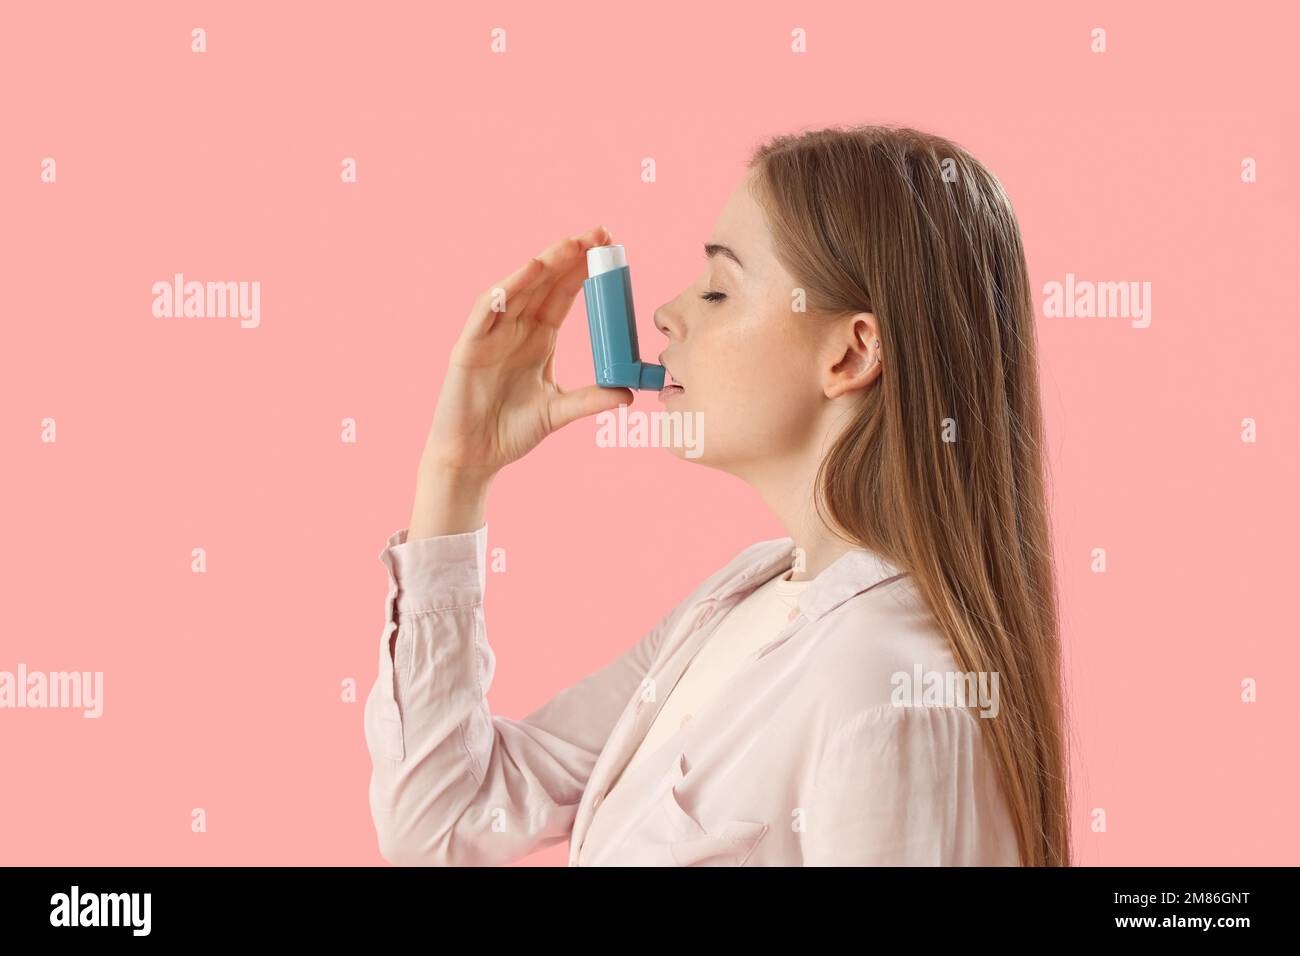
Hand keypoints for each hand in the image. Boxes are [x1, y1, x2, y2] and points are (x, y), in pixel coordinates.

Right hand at [417, 224, 635, 481]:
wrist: (474, 457)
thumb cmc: (511, 432)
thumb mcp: (558, 412)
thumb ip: (590, 400)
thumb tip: (628, 394)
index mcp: (539, 339)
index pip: (565, 295)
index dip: (586, 271)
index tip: (613, 249)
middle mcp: (516, 329)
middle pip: (545, 283)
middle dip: (571, 256)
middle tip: (601, 234)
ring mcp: (492, 335)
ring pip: (519, 289)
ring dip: (545, 264)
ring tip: (571, 244)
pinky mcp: (469, 346)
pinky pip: (487, 312)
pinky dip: (506, 290)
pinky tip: (529, 271)